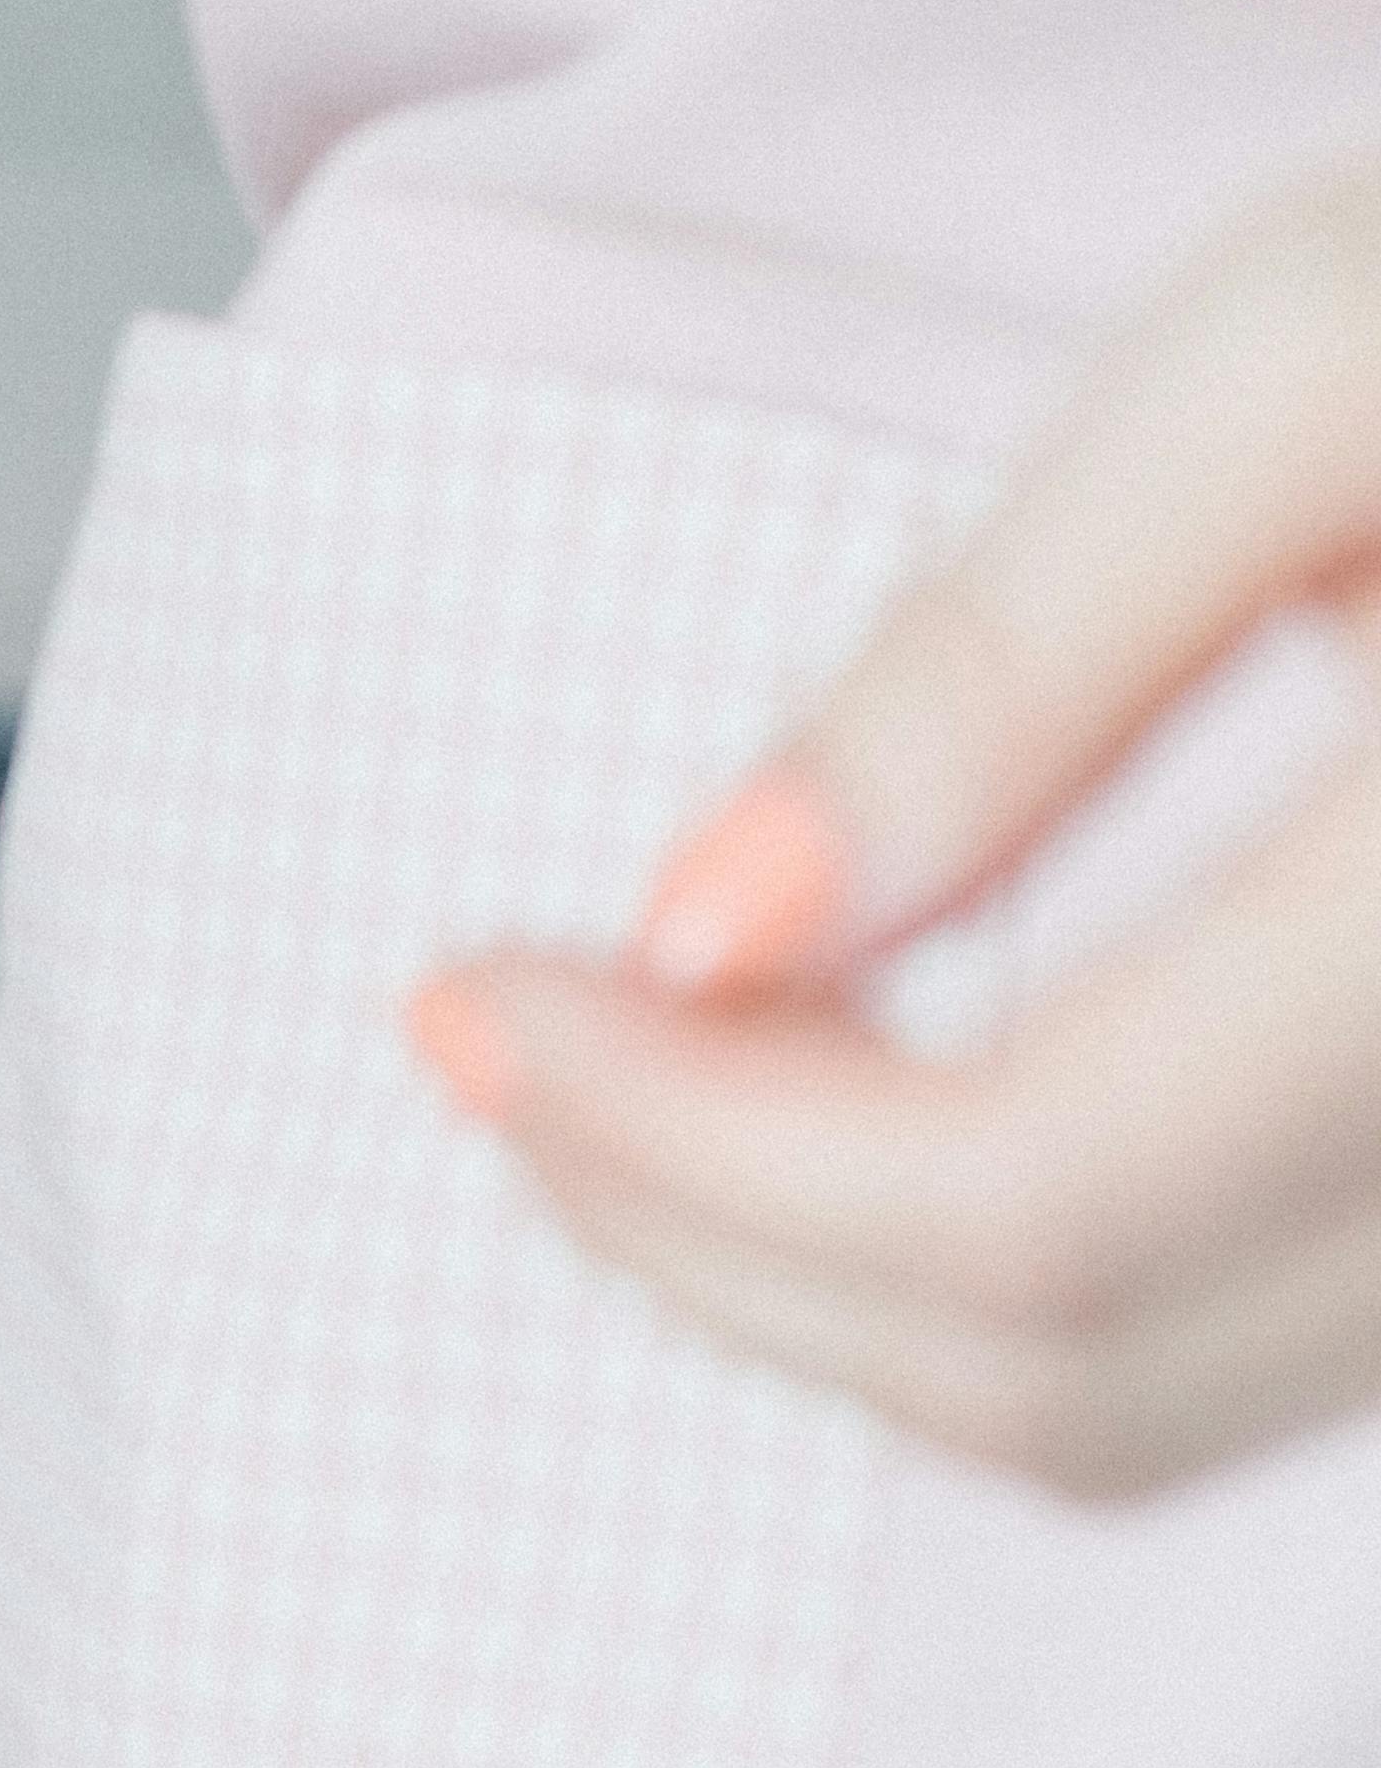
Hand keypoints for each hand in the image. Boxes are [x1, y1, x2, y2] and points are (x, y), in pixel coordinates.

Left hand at [416, 165, 1380, 1501]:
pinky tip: (845, 1086)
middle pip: (1049, 1367)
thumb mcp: (1314, 348)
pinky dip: (977, 1279)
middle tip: (502, 1034)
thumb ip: (1005, 651)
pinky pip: (1218, 1363)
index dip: (683, 1144)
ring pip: (1122, 1419)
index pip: (1023, 1199)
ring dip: (816, 1281)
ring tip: (639, 1053)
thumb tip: (703, 924)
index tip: (471, 993)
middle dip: (703, 1235)